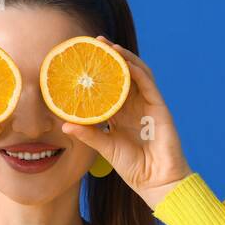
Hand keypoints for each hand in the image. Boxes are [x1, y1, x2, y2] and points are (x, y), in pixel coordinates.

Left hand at [60, 37, 191, 209]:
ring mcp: (148, 105)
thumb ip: (88, 134)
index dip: (98, 74)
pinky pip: (148, 84)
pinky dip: (137, 70)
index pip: (108, 88)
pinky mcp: (159, 107)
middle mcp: (135, 106)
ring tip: (109, 46)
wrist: (156, 181)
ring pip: (137, 74)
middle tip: (94, 43)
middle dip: (110, 58)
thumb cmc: (133, 167)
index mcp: (121, 115)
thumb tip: (64, 126)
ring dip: (124, 58)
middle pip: (122, 76)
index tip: (82, 61)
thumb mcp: (105, 147)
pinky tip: (125, 61)